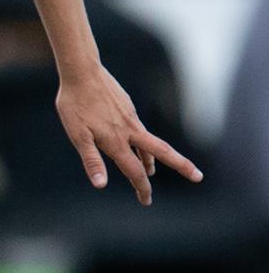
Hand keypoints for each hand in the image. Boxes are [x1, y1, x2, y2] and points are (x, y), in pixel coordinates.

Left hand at [56, 63, 202, 205]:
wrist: (82, 71)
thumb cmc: (74, 105)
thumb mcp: (77, 136)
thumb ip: (91, 161)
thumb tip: (101, 185)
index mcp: (116, 142)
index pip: (134, 172)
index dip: (141, 188)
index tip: (146, 201)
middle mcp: (129, 130)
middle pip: (162, 152)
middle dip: (181, 166)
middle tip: (198, 177)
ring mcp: (130, 118)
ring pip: (149, 141)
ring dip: (153, 158)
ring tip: (151, 170)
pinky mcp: (127, 107)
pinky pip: (139, 129)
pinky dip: (142, 142)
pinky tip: (136, 141)